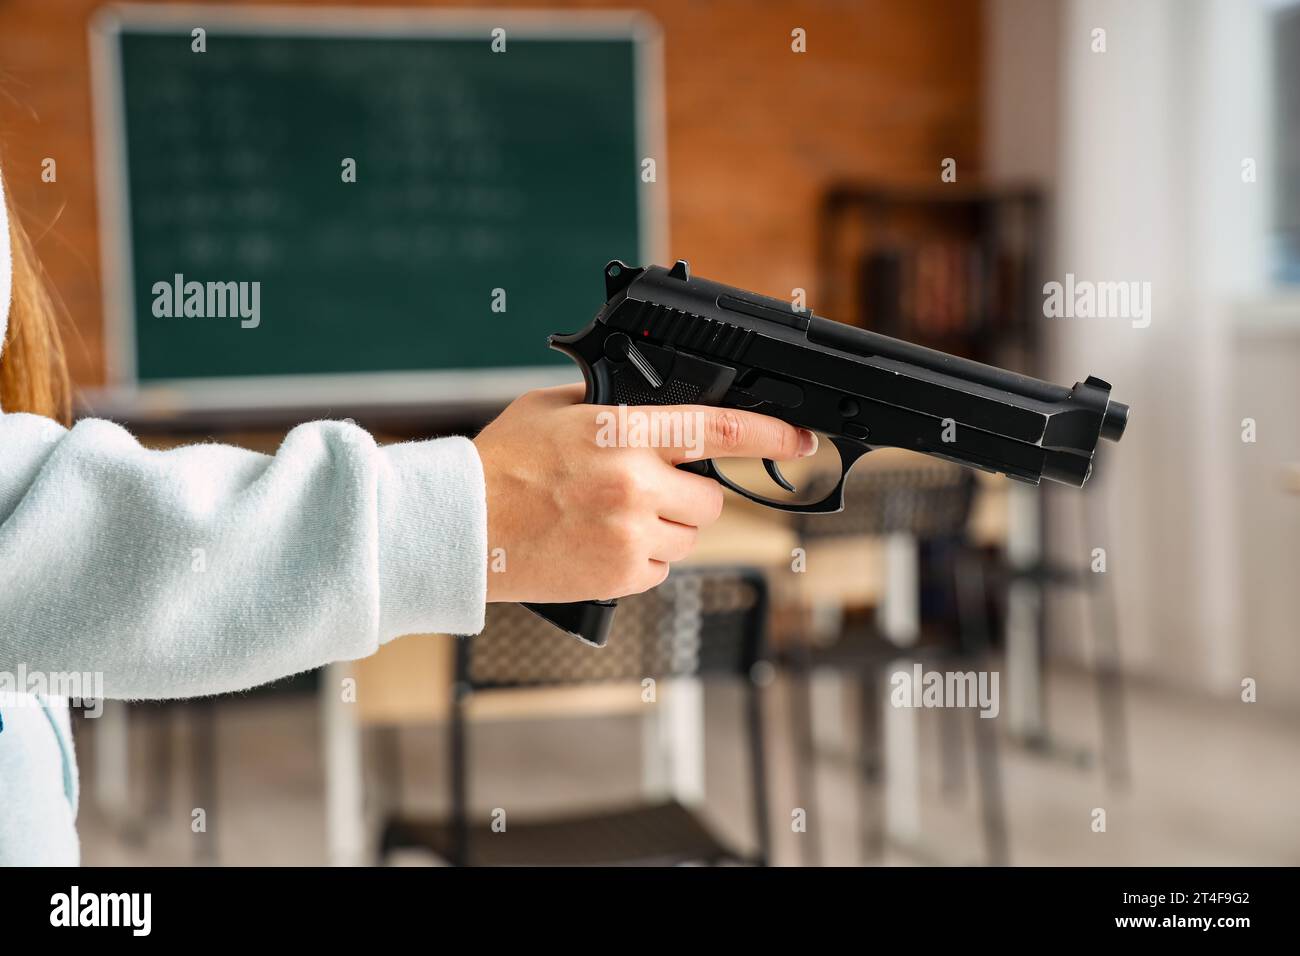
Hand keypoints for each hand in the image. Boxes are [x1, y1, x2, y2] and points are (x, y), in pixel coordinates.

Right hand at [473, 383, 817, 602]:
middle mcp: (634, 486)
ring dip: (666, 527)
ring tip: (612, 517)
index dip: (769, 434)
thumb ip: (612, 404)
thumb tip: (655, 405)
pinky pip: (661, 567)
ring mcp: (630, 536)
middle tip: (646, 487)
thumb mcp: (555, 409)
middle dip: (689, 492)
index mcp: (621, 434)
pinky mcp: (621, 577)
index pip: (716, 429)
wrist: (460, 529)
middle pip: (711, 497)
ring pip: (689, 535)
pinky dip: (642, 557)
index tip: (800, 439)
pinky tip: (601, 542)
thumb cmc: (500, 465)